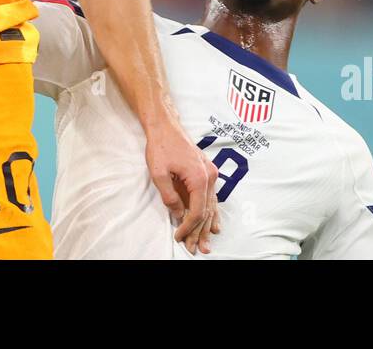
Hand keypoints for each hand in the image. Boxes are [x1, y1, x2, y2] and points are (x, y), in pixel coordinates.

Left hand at [144, 117, 218, 254]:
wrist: (165, 125)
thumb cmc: (161, 146)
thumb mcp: (159, 173)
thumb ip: (169, 196)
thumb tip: (177, 214)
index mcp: (199, 178)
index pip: (197, 211)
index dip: (188, 227)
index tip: (179, 237)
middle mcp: (209, 176)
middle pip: (207, 211)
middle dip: (200, 231)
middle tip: (194, 248)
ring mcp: (210, 173)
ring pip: (211, 205)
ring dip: (206, 225)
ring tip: (205, 242)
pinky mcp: (207, 171)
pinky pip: (211, 196)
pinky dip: (210, 212)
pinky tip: (213, 224)